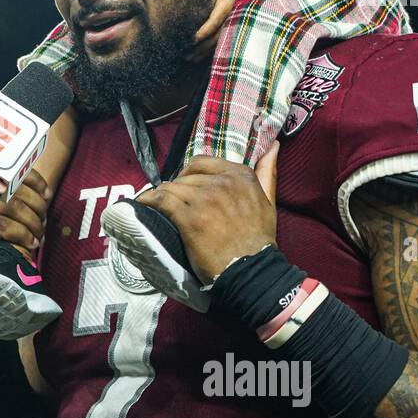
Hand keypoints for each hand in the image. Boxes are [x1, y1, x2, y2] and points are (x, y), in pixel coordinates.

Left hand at [134, 141, 279, 283]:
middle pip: (185, 177)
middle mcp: (222, 183)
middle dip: (177, 188)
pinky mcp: (189, 218)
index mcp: (240, 175)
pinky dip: (149, 200)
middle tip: (172, 202)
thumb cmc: (259, 239)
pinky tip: (143, 204)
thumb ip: (267, 172)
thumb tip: (274, 146)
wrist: (251, 270)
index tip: (184, 185)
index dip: (189, 173)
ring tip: (157, 205)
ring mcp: (204, 199)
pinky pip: (161, 200)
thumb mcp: (268, 201)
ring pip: (172, 187)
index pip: (202, 162)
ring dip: (162, 196)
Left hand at [187, 0, 240, 61]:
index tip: (192, 37)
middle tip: (186, 55)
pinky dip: (208, 49)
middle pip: (217, 34)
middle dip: (202, 46)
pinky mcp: (229, 23)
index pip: (216, 18)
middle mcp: (232, 13)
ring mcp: (232, 20)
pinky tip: (196, 56)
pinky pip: (219, 39)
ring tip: (188, 58)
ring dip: (204, 50)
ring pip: (218, 39)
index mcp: (229, 1)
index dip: (205, 29)